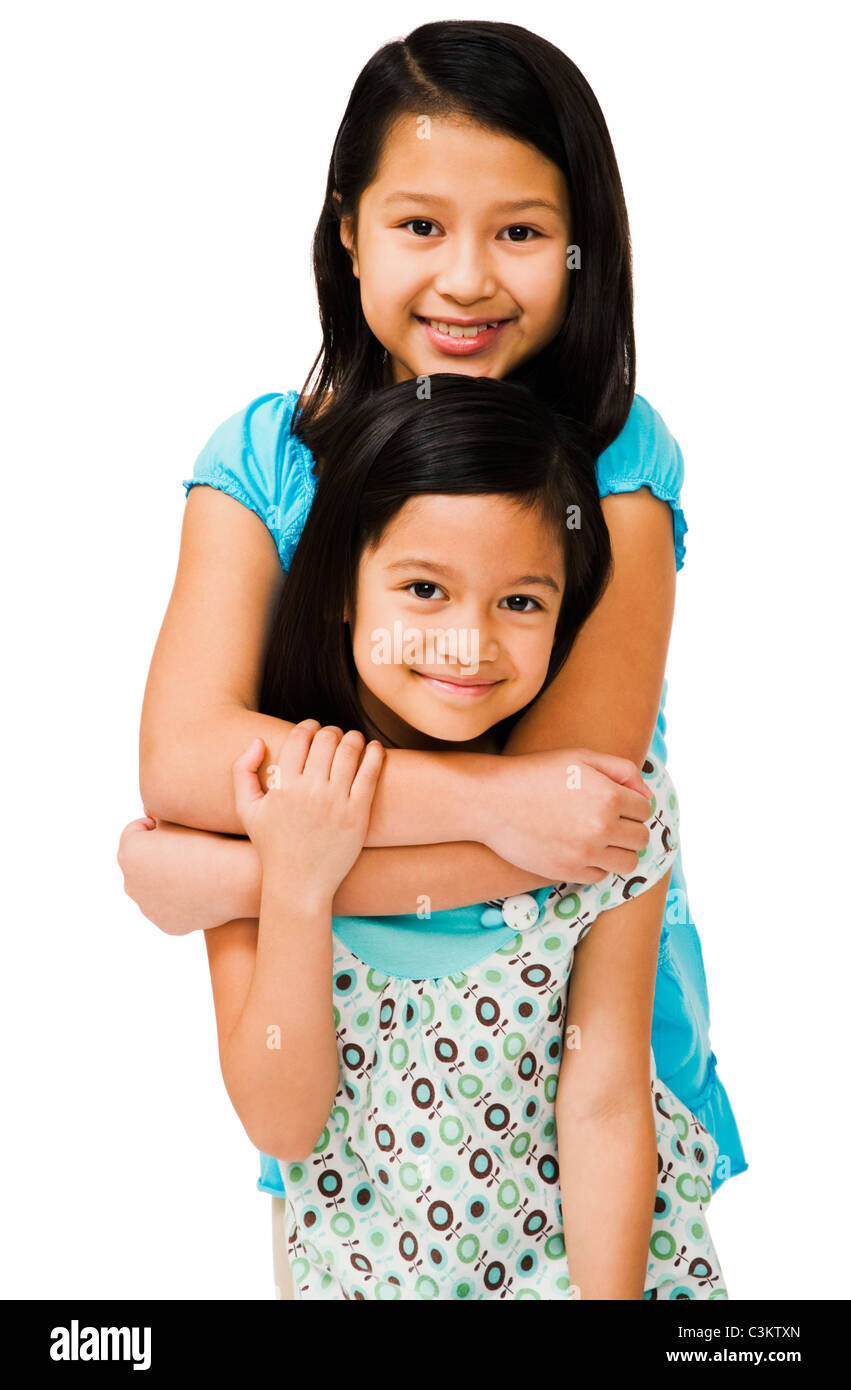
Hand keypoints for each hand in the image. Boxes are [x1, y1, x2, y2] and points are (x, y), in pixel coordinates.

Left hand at [117, 815, 249, 934]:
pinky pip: (168, 908)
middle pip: (140, 863)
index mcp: (128, 853)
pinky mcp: (166, 925)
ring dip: (165, 879)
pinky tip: (199, 891)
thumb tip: (147, 816)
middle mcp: (130, 884)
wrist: (236, 877)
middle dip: (156, 856)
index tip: (179, 827)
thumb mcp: (180, 818)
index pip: (135, 831)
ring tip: (195, 870)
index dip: (157, 824)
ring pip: (152, 888)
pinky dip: (179, 901)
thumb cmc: (210, 841)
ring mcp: (147, 909)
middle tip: (187, 850)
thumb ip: (158, 816)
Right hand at [232, 721, 384, 903]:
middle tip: (334, 736)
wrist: (298, 884)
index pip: (300, 736)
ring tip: (354, 741)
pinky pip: (370, 772)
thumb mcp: (247, 809)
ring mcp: (335, 802)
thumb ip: (242, 770)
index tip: (314, 729)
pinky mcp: (357, 814)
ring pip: (350, 750)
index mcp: (283, 785)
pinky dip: (375, 753)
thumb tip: (258, 739)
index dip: (308, 725)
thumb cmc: (272, 846)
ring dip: (353, 738)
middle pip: (326, 738)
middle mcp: (309, 790)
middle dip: (331, 730)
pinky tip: (375, 749)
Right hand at [482, 748, 653, 884]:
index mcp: (608, 796)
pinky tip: (580, 849)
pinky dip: (596, 865)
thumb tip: (646, 794)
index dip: (632, 804)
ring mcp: (585, 854)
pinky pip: (600, 876)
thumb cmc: (536, 773)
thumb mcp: (580, 758)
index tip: (615, 801)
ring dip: (620, 850)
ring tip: (601, 839)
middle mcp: (601, 828)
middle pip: (641, 838)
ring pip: (628, 862)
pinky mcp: (567, 872)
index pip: (645, 809)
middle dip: (630, 828)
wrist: (492, 802)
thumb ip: (621, 770)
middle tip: (609, 820)